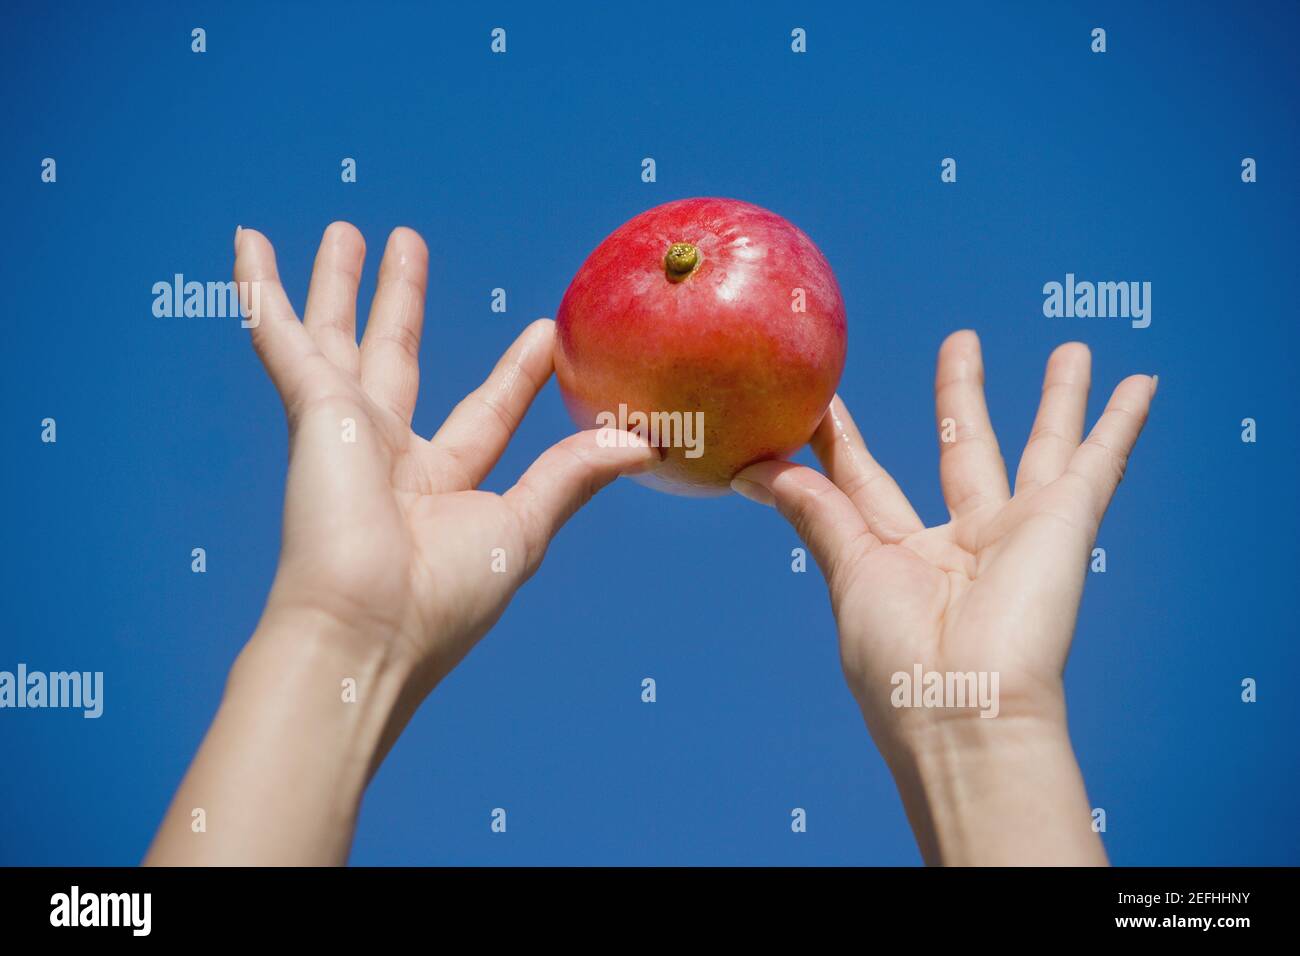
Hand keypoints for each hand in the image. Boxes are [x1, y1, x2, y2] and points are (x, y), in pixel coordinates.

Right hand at [238, 222, 655, 698]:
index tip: (544, 332)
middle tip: (407, 245)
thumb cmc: (445, 598)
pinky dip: (259, 288)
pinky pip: (278, 336)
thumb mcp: (523, 527)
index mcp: (441, 488)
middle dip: (402, 304)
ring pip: (338, 337)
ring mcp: (343, 429)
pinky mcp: (310, 410)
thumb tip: (641, 444)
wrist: (365, 630)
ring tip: (348, 231)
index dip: (515, 374)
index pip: (485, 413)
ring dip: (339, 285)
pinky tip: (250, 240)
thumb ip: (572, 475)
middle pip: (397, 359)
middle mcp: (388, 455)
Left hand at [733, 331, 1154, 863]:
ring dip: (1060, 399)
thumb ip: (814, 513)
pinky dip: (1123, 426)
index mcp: (899, 557)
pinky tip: (1142, 384)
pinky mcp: (1065, 525)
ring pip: (1043, 446)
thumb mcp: (849, 574)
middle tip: (961, 341)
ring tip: (1071, 349)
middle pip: (964, 447)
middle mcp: (961, 541)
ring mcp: (1018, 531)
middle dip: (961, 395)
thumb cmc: (899, 661)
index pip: (866, 479)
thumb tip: (750, 470)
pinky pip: (1101, 464)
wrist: (968, 712)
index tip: (822, 397)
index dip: (843, 438)